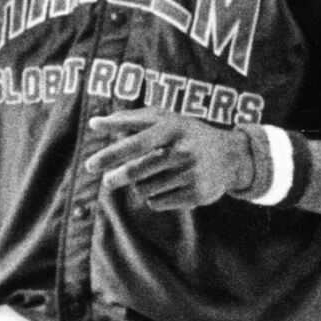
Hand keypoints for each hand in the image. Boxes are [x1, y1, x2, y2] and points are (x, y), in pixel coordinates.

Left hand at [83, 107, 253, 209]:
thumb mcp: (163, 118)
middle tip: (106, 181)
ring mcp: (191, 173)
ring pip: (145, 188)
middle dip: (116, 178)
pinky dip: (153, 197)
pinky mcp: (197, 194)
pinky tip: (164, 187)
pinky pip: (158, 202)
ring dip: (138, 186)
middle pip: (138, 171)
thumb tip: (94, 123)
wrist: (229, 155)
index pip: (136, 143)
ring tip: (149, 176)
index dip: (112, 153)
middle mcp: (183, 150)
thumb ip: (128, 119)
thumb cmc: (184, 133)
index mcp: (172, 127)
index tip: (90, 164)